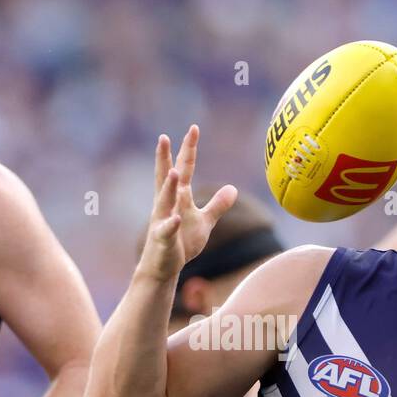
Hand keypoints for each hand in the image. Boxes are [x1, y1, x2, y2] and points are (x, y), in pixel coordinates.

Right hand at [136, 125, 237, 281]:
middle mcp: (167, 205)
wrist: (164, 267)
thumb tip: (233, 189)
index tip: (193, 128)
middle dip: (164, 158)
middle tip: (163, 137)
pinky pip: (166, 230)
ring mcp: (163, 221)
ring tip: (174, 172)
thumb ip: (217, 205)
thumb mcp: (204, 221)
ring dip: (168, 187)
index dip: (188, 150)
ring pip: (164, 201)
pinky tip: (175, 218)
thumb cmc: (181, 242)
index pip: (183, 168)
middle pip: (166, 177)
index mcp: (178, 197)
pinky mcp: (162, 240)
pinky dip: (171, 224)